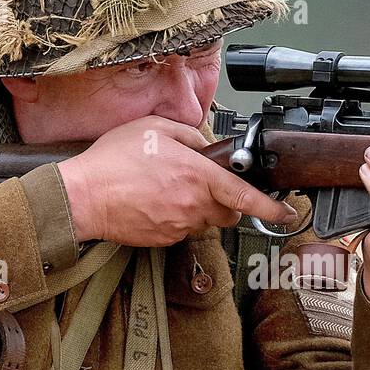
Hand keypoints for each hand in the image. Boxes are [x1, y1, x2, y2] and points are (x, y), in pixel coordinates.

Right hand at [58, 115, 296, 245]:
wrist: (83, 196)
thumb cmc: (114, 160)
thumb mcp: (155, 129)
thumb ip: (190, 136)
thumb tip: (205, 147)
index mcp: (197, 176)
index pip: (244, 196)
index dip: (270, 207)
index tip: (286, 211)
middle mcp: (193, 205)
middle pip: (228, 213)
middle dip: (225, 202)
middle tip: (203, 186)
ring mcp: (179, 226)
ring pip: (204, 222)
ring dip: (196, 208)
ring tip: (166, 190)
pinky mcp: (164, 240)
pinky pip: (181, 230)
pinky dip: (175, 218)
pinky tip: (153, 202)